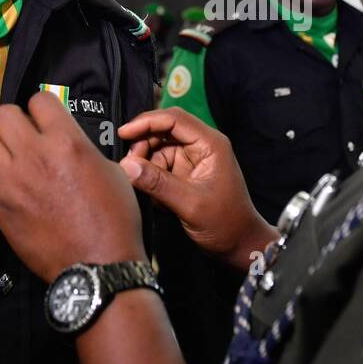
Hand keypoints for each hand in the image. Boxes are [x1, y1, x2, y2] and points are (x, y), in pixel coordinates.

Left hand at [0, 91, 145, 282]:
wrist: (98, 264)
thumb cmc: (114, 218)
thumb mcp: (112, 170)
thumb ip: (83, 148)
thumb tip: (67, 143)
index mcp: (67, 141)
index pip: (39, 99)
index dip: (43, 109)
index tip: (46, 122)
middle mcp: (34, 154)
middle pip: (3, 114)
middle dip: (15, 123)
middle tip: (25, 139)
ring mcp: (10, 180)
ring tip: (11, 162)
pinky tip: (0, 184)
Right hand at [118, 107, 276, 270]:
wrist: (238, 244)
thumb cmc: (226, 223)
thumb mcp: (190, 204)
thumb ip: (158, 184)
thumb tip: (127, 166)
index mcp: (210, 144)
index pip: (174, 119)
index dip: (146, 122)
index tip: (124, 133)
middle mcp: (201, 146)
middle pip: (163, 131)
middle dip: (144, 146)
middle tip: (130, 168)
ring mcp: (193, 160)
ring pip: (158, 150)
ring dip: (147, 166)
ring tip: (146, 189)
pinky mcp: (185, 174)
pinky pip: (160, 167)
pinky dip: (152, 179)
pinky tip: (157, 199)